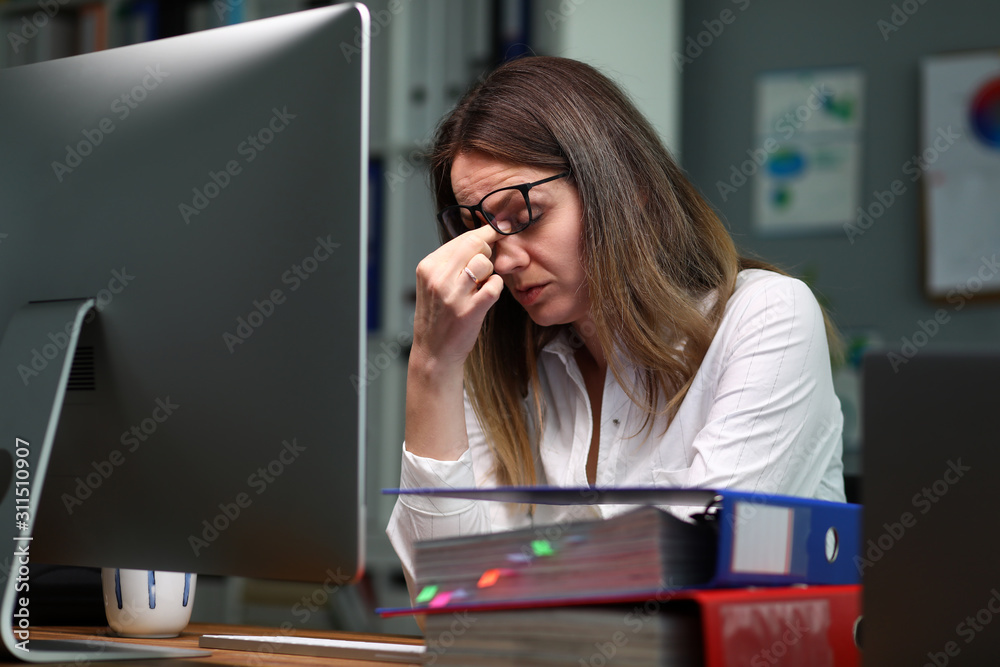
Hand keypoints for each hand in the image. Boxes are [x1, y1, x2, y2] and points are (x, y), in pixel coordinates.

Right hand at [411, 225, 503, 370]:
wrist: (434, 352)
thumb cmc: (438, 315)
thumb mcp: (433, 283)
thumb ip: (452, 261)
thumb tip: (482, 236)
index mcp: (428, 267)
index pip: (462, 238)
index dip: (485, 233)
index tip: (498, 228)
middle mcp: (438, 278)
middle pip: (476, 244)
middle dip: (488, 250)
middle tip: (484, 266)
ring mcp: (454, 295)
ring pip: (485, 263)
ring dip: (490, 272)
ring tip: (480, 285)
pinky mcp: (470, 311)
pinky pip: (495, 285)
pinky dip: (495, 287)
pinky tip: (486, 295)